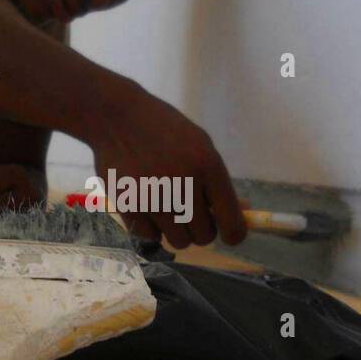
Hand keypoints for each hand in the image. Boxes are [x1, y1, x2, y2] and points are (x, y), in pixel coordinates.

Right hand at [88, 85, 246, 248]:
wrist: (116, 117)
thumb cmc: (163, 129)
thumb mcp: (199, 144)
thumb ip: (217, 181)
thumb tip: (244, 213)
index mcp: (208, 167)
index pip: (231, 224)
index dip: (233, 234)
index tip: (228, 234)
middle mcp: (184, 186)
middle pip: (204, 236)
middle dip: (200, 228)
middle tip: (191, 212)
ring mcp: (156, 199)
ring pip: (179, 242)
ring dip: (176, 231)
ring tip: (167, 208)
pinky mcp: (131, 207)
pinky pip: (151, 237)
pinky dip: (151, 228)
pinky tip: (147, 206)